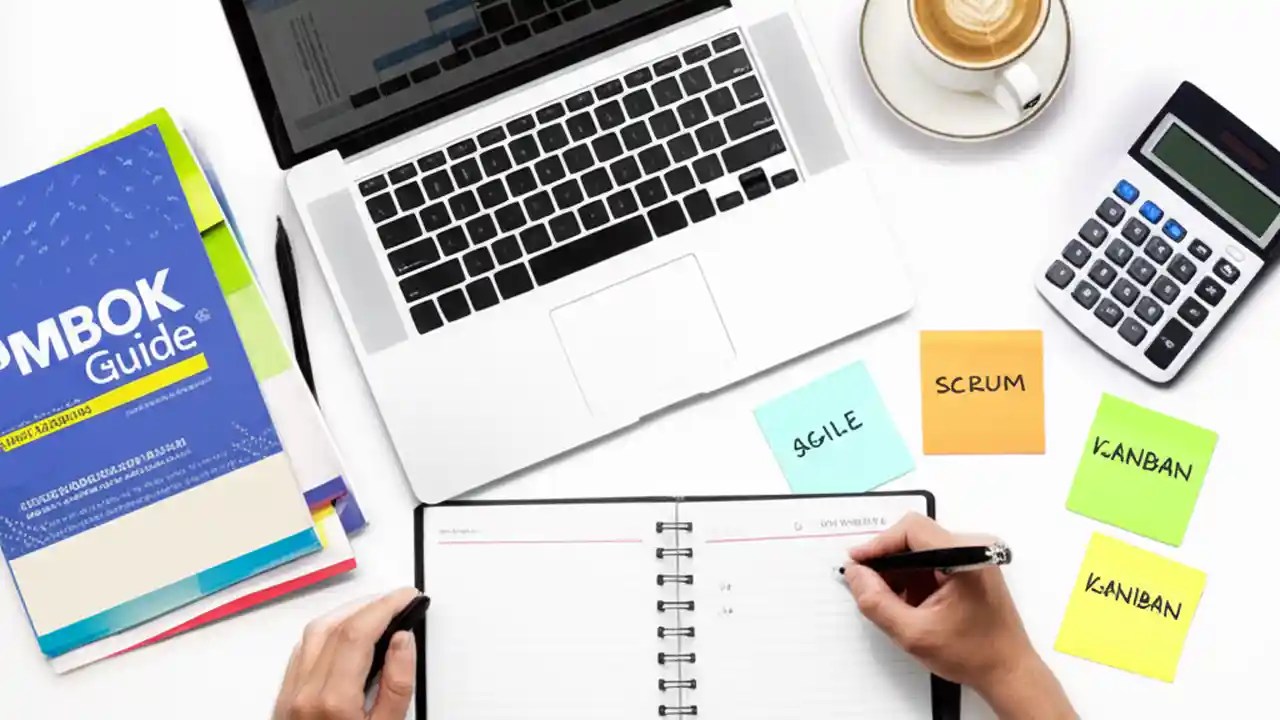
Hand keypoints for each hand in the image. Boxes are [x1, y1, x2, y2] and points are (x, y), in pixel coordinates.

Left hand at [273, 588, 419, 719]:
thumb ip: (397, 687)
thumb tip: (402, 641)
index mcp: (333, 701)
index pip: (357, 633)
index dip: (385, 606)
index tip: (406, 597)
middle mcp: (304, 693)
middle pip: (334, 626)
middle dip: (370, 605)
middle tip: (397, 602)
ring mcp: (289, 694)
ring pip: (313, 633)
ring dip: (346, 614)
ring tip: (375, 612)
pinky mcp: (283, 699)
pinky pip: (302, 651)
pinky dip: (326, 632)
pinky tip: (345, 635)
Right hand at [843, 514, 1073, 718]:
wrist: (1009, 672)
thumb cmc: (972, 655)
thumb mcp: (913, 634)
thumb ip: (877, 602)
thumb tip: (855, 574)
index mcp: (965, 557)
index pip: (912, 529)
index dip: (879, 543)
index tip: (857, 562)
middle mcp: (972, 548)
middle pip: (915, 537)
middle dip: (888, 561)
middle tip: (868, 587)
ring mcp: (974, 558)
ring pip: (921, 550)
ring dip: (901, 572)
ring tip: (891, 602)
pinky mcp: (971, 568)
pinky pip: (933, 562)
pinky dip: (915, 579)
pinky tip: (910, 604)